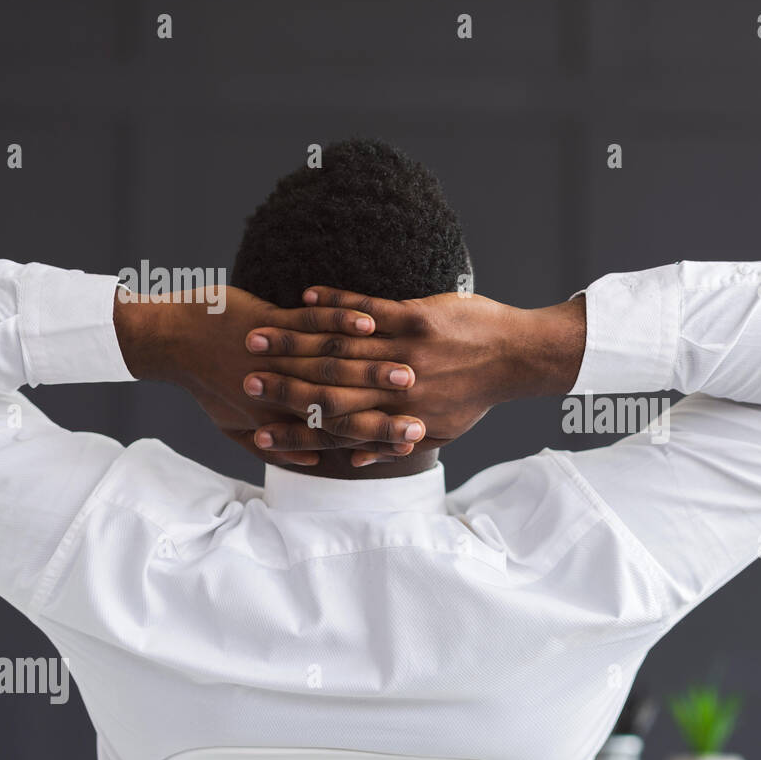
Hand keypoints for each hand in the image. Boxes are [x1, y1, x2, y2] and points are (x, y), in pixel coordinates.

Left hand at [113, 285, 427, 465]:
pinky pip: (310, 321)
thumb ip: (278, 446)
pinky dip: (341, 320)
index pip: (337, 434)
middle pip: (343, 402)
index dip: (379, 438)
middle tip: (426, 407)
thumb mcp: (234, 426)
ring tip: (409, 364)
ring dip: (373, 363)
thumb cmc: (205, 384)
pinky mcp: (266, 322)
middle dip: (388, 403)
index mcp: (277, 420)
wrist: (168, 342)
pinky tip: (369, 322)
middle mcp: (277, 393)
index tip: (415, 439)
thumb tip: (317, 463)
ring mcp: (273, 356)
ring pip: (332, 361)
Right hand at [241, 287, 584, 465]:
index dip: (297, 433)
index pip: (337, 429)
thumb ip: (393, 444)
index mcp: (400, 418)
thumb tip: (354, 463)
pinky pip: (368, 307)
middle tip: (244, 381)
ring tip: (258, 337)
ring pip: (340, 347)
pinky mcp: (417, 316)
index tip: (260, 433)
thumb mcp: (440, 433)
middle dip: (282, 386)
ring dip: (295, 341)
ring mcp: (407, 349)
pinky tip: (305, 296)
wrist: (516, 357)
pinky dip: (335, 303)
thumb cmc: (475, 397)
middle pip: (329, 389)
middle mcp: (399, 388)